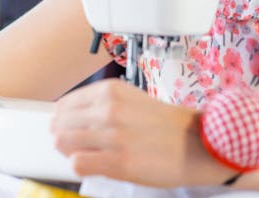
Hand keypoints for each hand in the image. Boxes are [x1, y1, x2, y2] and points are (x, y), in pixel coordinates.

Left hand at [50, 79, 235, 186]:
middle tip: (77, 145)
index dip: (63, 120)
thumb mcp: (133, 101)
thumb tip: (71, 118)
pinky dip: (81, 166)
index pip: (65, 104)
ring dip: (71, 151)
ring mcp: (113, 135)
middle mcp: (110, 109)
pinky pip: (78, 164)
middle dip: (64, 136)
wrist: (198, 144)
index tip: (67, 128)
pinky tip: (95, 166)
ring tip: (88, 155)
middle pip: (60, 124)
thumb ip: (103, 105)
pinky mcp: (118, 161)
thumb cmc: (168, 126)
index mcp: (112, 91)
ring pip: (63, 142)